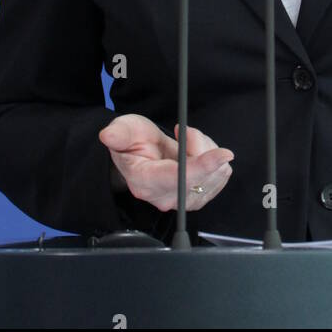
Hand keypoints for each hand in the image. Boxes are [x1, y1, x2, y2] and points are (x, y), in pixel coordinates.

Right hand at [99, 113, 233, 212]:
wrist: (141, 154)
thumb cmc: (133, 142)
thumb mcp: (122, 131)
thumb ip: (117, 134)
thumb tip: (107, 135)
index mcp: (145, 182)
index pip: (178, 179)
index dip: (202, 166)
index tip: (224, 153)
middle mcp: (164, 197)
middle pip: (200, 179)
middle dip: (202, 148)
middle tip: (184, 131)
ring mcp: (183, 200)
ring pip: (214, 176)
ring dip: (208, 151)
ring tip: (188, 139)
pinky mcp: (197, 196)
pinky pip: (220, 176)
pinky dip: (214, 158)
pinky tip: (198, 151)